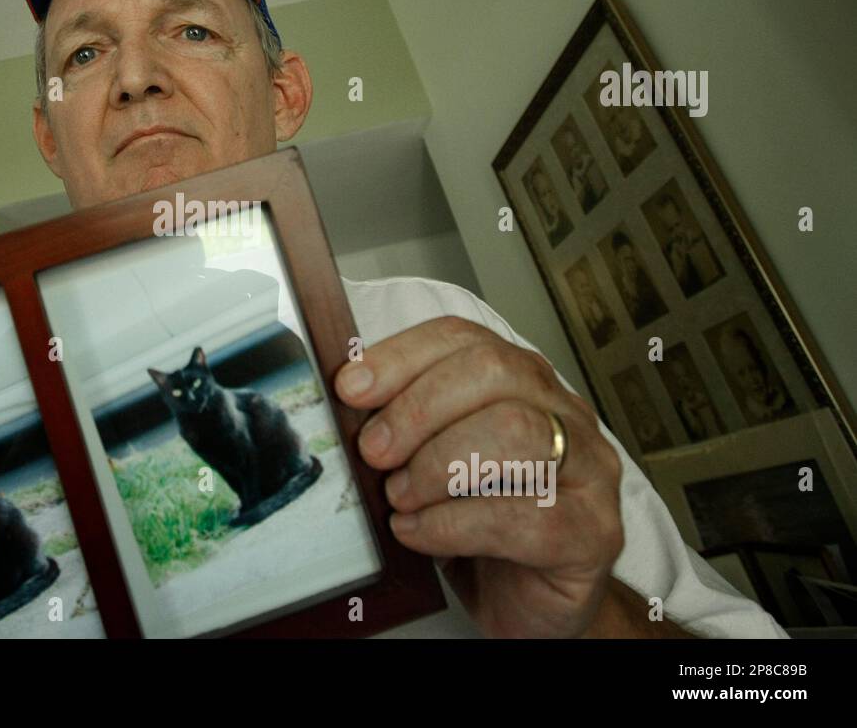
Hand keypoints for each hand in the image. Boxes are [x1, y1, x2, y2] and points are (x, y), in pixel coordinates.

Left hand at [335, 316, 623, 637]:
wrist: (528, 604)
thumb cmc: (479, 527)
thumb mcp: (433, 464)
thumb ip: (403, 427)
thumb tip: (348, 402)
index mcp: (522, 384)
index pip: (464, 339)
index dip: (402, 356)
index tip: (352, 388)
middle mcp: (565, 414)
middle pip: (494, 372)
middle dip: (419, 408)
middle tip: (374, 452)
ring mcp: (590, 471)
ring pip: (517, 431)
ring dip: (438, 464)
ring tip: (399, 497)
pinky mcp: (595, 533)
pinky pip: (525, 515)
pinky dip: (453, 523)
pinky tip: (417, 533)